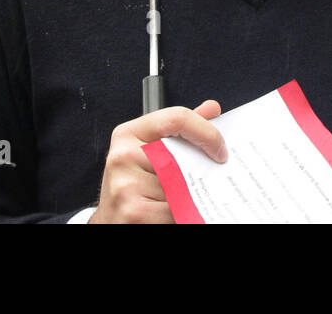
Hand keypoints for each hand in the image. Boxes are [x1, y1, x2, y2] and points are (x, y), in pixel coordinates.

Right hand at [88, 100, 226, 222]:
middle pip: (182, 157)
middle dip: (199, 172)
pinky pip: (175, 212)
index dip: (206, 133)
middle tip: (212, 181)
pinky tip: (175, 215)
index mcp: (128, 134)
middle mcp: (123, 157)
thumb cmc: (132, 186)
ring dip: (190, 198)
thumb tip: (212, 109)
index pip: (176, 118)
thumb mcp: (149, 152)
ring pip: (181, 189)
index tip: (220, 151)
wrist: (111, 222)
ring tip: (185, 201)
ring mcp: (126, 186)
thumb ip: (180, 130)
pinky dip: (182, 215)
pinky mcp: (134, 213)